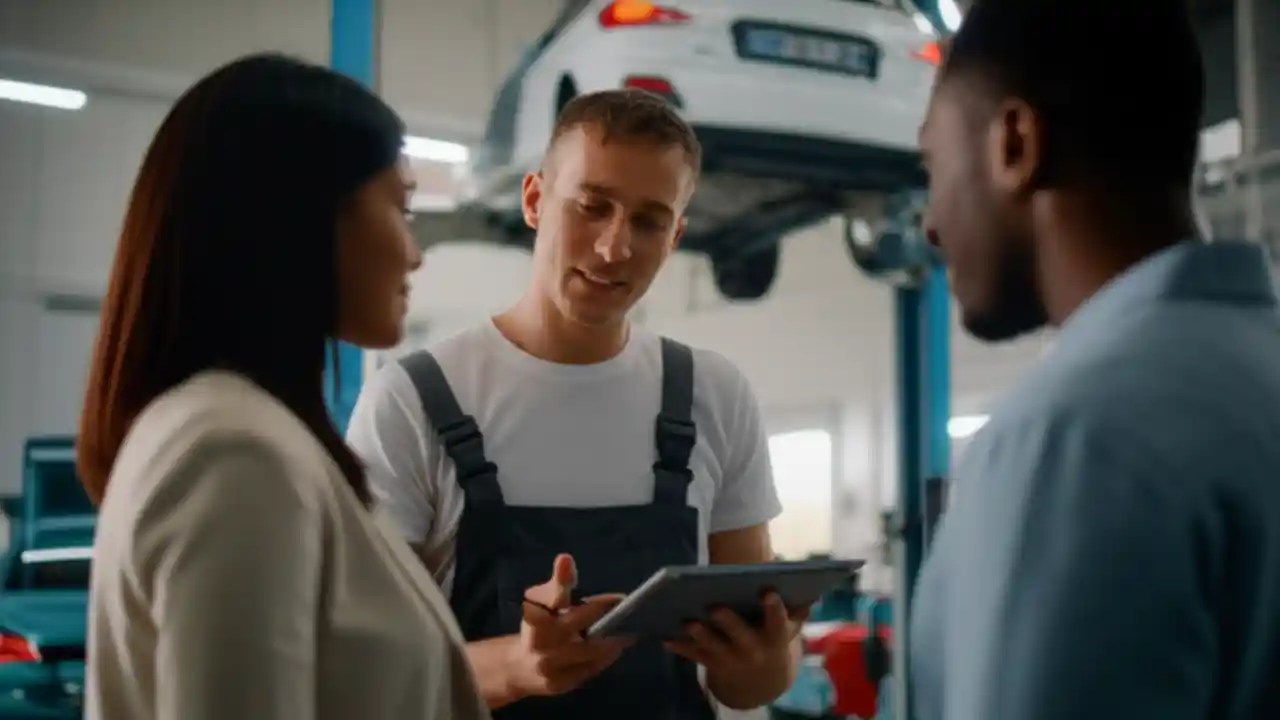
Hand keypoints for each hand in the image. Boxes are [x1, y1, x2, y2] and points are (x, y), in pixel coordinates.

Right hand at [503, 554, 631, 700]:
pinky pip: (590, 668)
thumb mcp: (543, 603)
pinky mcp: (559, 683)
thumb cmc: (541, 628)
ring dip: (612, 638)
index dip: (560, 578)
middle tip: (624, 602)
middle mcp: (538, 638)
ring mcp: (548, 663)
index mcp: (534, 613)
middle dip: (601, 610)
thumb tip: (565, 559)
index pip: (548, 594)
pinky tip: (618, 647)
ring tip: (632, 627)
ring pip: (588, 649)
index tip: (566, 561)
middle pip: (575, 620)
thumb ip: (559, 583)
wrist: (520, 668)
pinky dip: (606, 657)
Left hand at [664, 592, 809, 707]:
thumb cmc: (773, 639)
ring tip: (688, 621)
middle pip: (740, 635)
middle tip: (715, 607)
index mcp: (774, 638)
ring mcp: (731, 660)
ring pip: (714, 647)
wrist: (761, 681)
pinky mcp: (712, 664)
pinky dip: (680, 647)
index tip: (768, 592)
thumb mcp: (788, 628)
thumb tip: (810, 589)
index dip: (774, 609)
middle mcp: (753, 651)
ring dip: (700, 635)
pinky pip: (694, 656)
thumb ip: (796, 609)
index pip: (777, 622)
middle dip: (728, 622)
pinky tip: (666, 637)